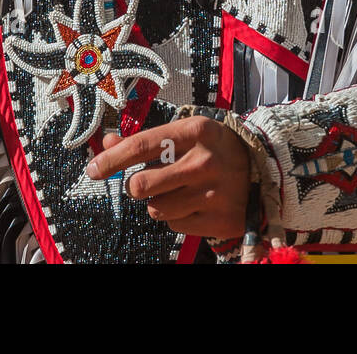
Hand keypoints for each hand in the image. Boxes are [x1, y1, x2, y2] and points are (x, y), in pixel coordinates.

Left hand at [85, 115, 251, 238]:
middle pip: (142, 185)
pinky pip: (175, 225)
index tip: (92, 169)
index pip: (141, 146)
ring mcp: (212, 193)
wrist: (264, 169)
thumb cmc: (213, 147)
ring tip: (178, 190)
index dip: (112, 160)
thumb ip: (144, 139)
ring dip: (158, 202)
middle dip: (137, 186)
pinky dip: (176, 216)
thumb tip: (106, 143)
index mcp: (195, 131)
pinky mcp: (218, 220)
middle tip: (148, 180)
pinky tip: (192, 203)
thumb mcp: (184, 132)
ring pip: (155, 209)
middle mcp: (203, 162)